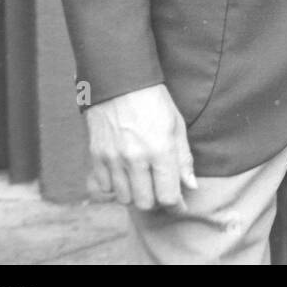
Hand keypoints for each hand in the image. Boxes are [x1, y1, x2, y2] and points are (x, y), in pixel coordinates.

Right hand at [84, 83, 196, 210]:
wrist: (120, 82)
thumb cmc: (154, 102)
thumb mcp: (177, 125)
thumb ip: (183, 159)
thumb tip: (190, 186)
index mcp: (160, 149)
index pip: (168, 196)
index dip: (176, 204)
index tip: (179, 203)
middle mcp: (135, 158)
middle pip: (145, 203)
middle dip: (156, 200)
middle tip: (160, 188)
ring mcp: (113, 159)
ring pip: (125, 199)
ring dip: (136, 194)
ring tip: (142, 178)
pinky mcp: (96, 158)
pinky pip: (105, 189)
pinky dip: (116, 187)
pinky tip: (124, 174)